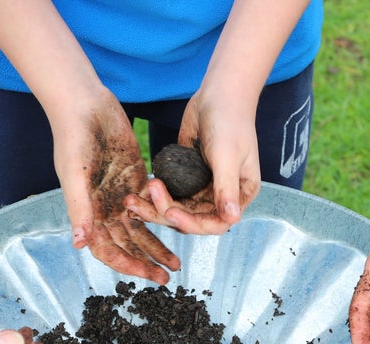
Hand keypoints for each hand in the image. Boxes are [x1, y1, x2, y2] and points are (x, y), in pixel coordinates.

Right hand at [58, 90, 180, 284]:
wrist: (84, 105)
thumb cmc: (73, 138)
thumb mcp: (75, 175)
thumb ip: (80, 209)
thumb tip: (79, 245)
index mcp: (88, 212)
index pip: (107, 248)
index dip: (126, 264)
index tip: (147, 274)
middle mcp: (104, 208)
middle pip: (126, 244)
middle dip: (145, 262)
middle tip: (167, 278)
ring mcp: (120, 194)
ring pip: (141, 229)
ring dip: (156, 246)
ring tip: (176, 263)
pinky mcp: (135, 178)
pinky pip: (151, 205)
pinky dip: (163, 218)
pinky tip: (181, 228)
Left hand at [125, 87, 259, 234]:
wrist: (219, 94)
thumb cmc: (230, 122)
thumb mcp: (227, 156)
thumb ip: (226, 188)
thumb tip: (232, 219)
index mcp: (239, 196)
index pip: (216, 223)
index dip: (192, 223)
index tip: (170, 212)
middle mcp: (220, 196)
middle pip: (190, 218)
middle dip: (163, 213)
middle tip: (138, 204)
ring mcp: (201, 187)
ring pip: (176, 208)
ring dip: (153, 206)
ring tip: (131, 200)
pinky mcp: (185, 177)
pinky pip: (169, 193)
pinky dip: (153, 195)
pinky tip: (136, 193)